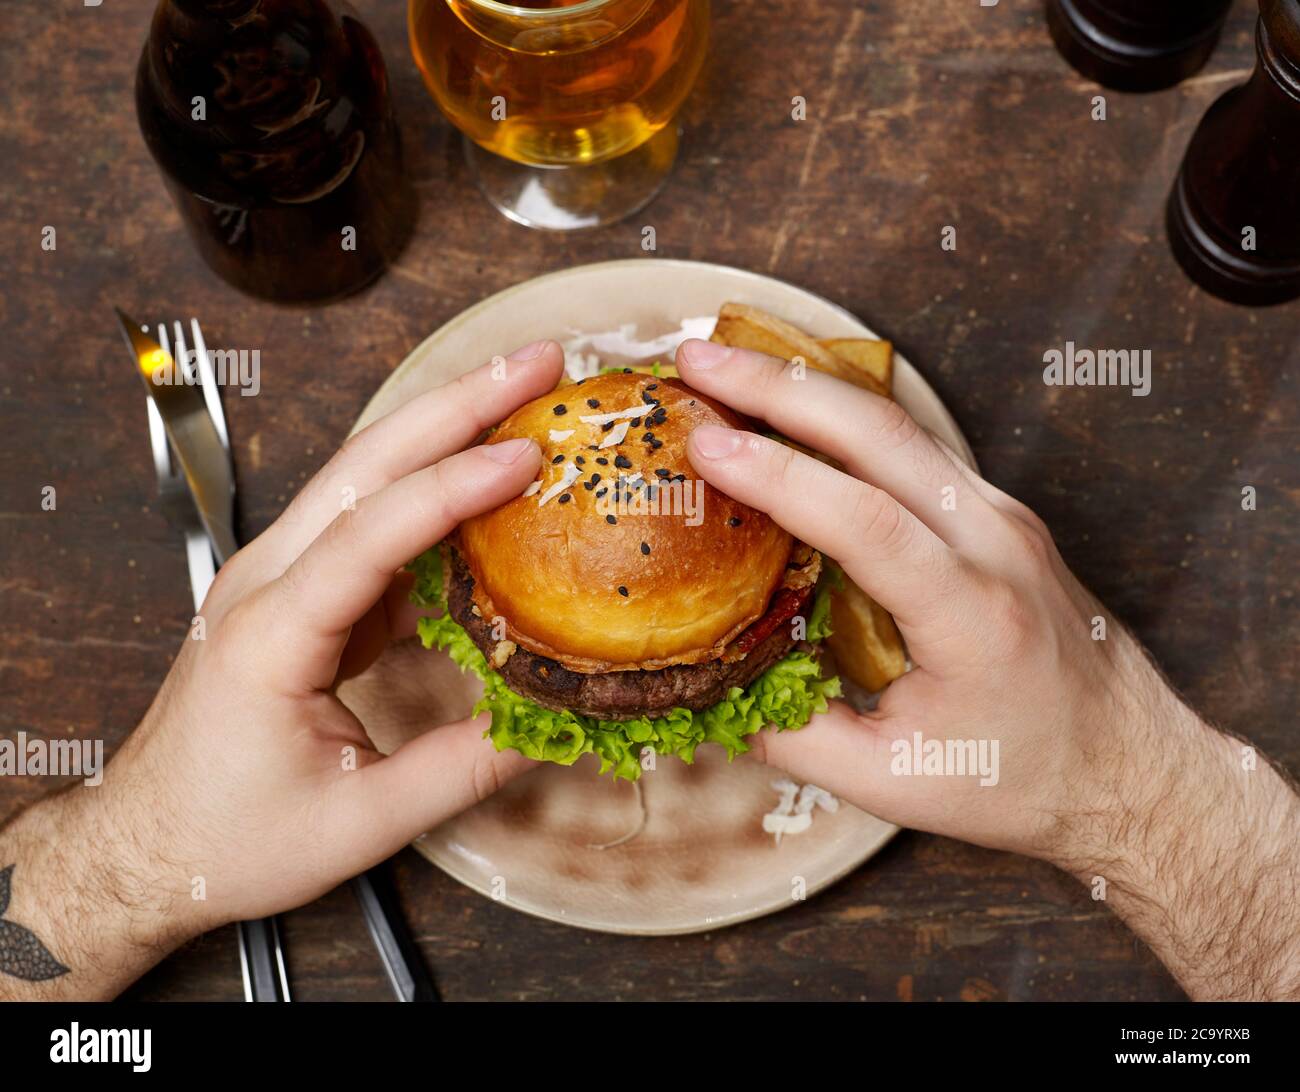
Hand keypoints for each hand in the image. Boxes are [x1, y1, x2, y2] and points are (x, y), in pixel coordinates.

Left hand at [0, 340, 563, 997]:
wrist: (147, 843)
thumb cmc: (226, 836)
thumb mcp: (358, 822)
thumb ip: (461, 769)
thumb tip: (550, 722)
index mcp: (270, 632)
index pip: (370, 532)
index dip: (453, 487)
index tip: (526, 456)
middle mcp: (266, 580)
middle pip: (365, 462)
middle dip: (456, 403)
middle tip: (538, 363)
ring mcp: (278, 576)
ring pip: (365, 475)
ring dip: (445, 428)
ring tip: (523, 399)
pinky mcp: (298, 591)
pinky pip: (371, 520)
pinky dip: (433, 487)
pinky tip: (486, 481)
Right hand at [675, 338, 1299, 999]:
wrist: (1126, 761)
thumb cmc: (1020, 777)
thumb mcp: (893, 784)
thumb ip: (793, 736)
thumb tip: (707, 687)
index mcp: (973, 613)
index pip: (867, 519)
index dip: (779, 476)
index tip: (704, 443)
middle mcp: (996, 542)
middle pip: (881, 434)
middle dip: (778, 386)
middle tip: (696, 358)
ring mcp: (1001, 515)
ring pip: (897, 424)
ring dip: (807, 387)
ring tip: (725, 365)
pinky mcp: (995, 510)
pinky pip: (911, 444)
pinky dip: (841, 414)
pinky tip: (791, 406)